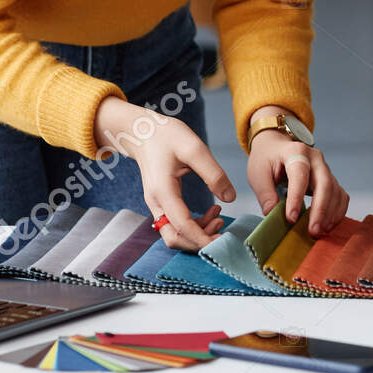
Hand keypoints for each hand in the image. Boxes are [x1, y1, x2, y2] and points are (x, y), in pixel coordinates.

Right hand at [95, 96, 231, 250]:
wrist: (143, 131)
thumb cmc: (167, 136)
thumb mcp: (195, 148)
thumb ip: (213, 173)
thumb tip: (230, 198)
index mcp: (163, 191)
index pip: (182, 226)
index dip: (202, 238)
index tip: (221, 242)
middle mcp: (156, 203)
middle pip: (173, 238)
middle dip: (198, 241)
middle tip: (222, 228)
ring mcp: (157, 204)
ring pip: (174, 234)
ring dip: (198, 232)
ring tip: (219, 215)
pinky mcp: (162, 203)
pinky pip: (175, 224)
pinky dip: (194, 224)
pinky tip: (211, 210)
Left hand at [245, 107, 349, 235]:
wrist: (276, 146)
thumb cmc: (266, 159)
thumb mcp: (257, 173)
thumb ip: (265, 194)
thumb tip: (273, 214)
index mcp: (295, 151)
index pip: (299, 175)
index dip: (296, 198)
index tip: (291, 218)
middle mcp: (315, 158)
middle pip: (325, 183)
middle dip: (320, 209)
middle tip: (312, 231)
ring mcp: (325, 169)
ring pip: (336, 192)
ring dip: (330, 214)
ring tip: (318, 232)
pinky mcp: (330, 180)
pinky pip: (340, 196)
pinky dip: (336, 213)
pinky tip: (326, 226)